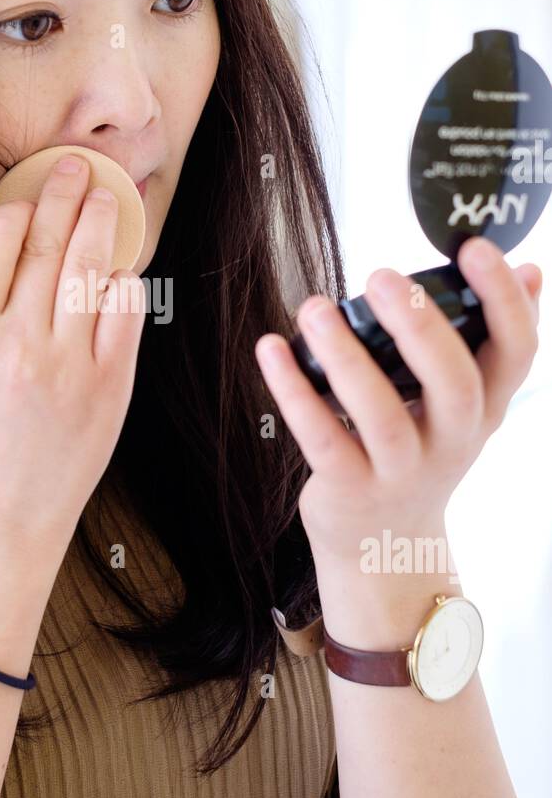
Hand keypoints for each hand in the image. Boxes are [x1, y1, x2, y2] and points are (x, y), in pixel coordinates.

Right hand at [0, 154, 146, 591]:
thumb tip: (20, 250)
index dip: (15, 207)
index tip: (25, 195)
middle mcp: (17, 344)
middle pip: (47, 244)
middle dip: (63, 194)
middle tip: (75, 167)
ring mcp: (69, 365)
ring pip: (90, 268)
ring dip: (100, 223)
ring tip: (106, 196)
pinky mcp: (110, 388)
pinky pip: (125, 313)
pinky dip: (125, 282)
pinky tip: (122, 268)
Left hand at [254, 239, 541, 571]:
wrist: (386, 549)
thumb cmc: (420, 453)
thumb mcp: (466, 404)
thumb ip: (491, 338)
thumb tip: (531, 270)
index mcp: (485, 409)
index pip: (517, 353)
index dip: (504, 300)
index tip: (477, 248)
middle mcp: (453, 441)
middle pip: (454, 385)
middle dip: (421, 327)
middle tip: (385, 277)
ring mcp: (401, 470)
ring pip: (381, 415)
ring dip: (347, 357)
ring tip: (315, 308)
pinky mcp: (350, 488)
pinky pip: (322, 438)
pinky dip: (294, 391)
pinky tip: (272, 349)